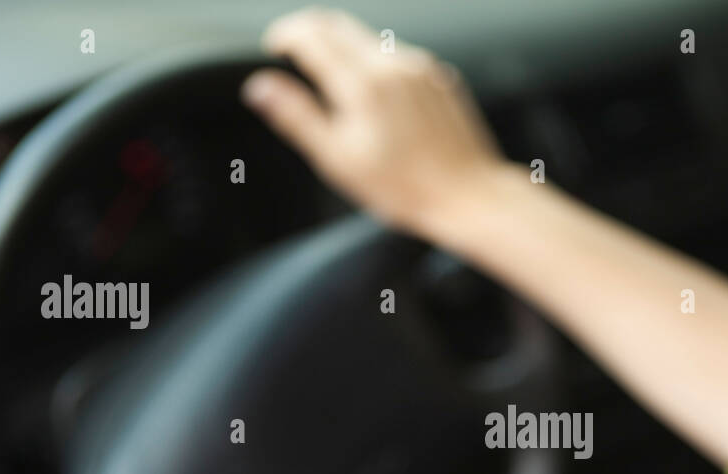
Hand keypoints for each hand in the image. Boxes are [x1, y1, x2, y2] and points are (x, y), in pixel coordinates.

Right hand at [242, 8, 505, 234]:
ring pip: (368, 39)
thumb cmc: (406, 188)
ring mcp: (420, 68)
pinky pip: (397, 57)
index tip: (274, 48)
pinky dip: (375, 65)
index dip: (284, 36)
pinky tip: (376, 100)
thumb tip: (260, 88)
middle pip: (338, 25)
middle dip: (309, 32)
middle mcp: (392, 65)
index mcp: (363, 83)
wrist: (467, 195)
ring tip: (333, 83)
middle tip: (293, 53)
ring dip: (343, 49)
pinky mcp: (439, 77)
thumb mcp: (339, 159)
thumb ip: (297, 116)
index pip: (310, 33)